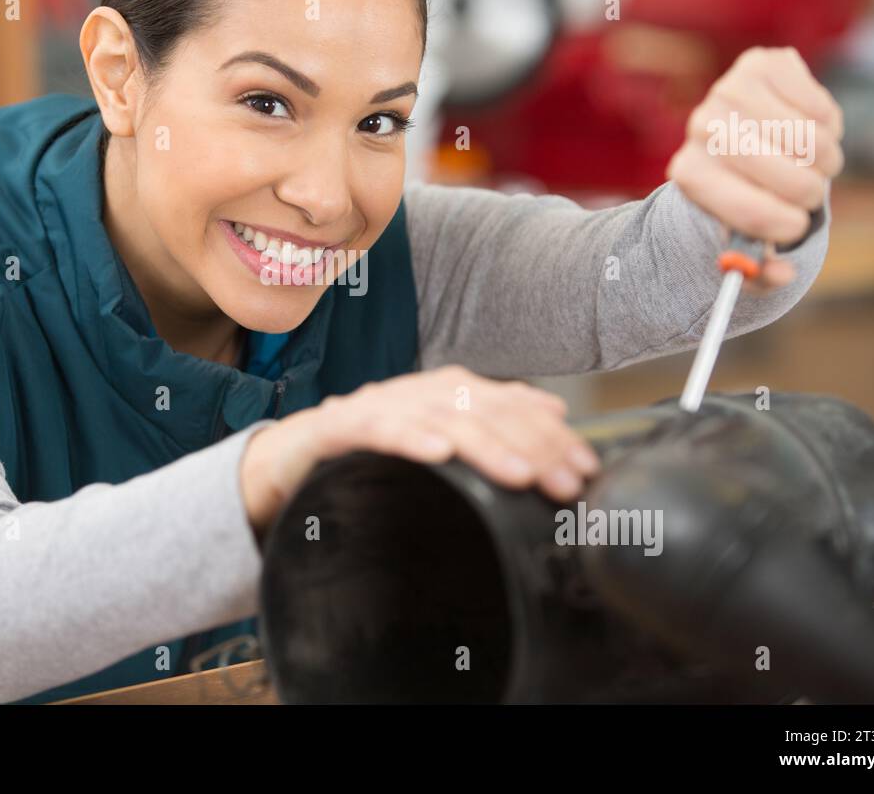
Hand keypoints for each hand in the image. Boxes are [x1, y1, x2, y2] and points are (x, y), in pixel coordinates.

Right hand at [238, 365, 600, 534]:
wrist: (288, 461)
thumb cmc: (369, 456)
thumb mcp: (435, 442)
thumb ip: (488, 426)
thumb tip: (553, 413)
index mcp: (444, 393)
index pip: (509, 404)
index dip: (551, 434)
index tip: (585, 468)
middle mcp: (417, 391)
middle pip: (485, 409)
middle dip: (532, 445)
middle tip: (566, 482)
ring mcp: (379, 406)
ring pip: (441, 418)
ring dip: (486, 446)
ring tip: (519, 473)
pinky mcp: (339, 427)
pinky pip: (378, 429)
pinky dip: (410, 438)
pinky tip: (438, 454)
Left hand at [666, 46, 843, 289]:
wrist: (742, 130)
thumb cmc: (746, 189)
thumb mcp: (747, 233)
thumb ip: (760, 268)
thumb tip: (780, 274)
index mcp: (689, 174)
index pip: (750, 212)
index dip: (785, 226)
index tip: (796, 229)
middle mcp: (701, 128)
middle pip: (789, 178)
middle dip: (809, 193)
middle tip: (806, 191)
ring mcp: (728, 90)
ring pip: (812, 143)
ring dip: (825, 160)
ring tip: (809, 160)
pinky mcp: (763, 63)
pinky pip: (822, 107)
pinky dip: (829, 123)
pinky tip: (806, 125)